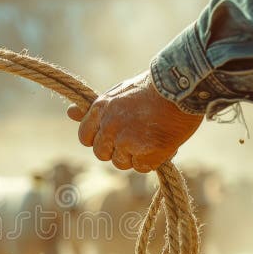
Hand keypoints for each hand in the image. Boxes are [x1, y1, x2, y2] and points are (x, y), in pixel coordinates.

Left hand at [68, 70, 203, 172]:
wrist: (183, 86)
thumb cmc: (152, 89)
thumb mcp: (119, 93)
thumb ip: (96, 109)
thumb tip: (70, 112)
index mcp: (100, 109)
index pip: (85, 138)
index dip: (99, 140)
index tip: (113, 136)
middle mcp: (109, 127)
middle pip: (102, 154)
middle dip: (117, 150)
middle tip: (137, 137)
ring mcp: (127, 141)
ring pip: (122, 163)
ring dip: (136, 156)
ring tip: (152, 136)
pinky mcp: (146, 153)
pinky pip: (142, 167)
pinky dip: (152, 160)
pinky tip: (162, 143)